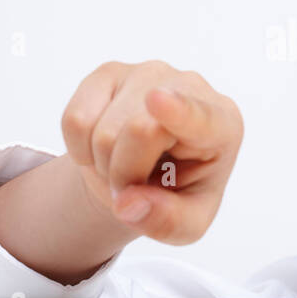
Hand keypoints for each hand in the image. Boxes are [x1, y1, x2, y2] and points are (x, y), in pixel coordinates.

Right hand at [61, 60, 243, 244]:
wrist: (150, 172)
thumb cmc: (179, 193)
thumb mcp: (188, 224)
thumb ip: (167, 221)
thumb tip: (127, 202)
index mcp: (222, 125)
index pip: (198, 116)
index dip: (177, 110)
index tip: (157, 100)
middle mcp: (189, 87)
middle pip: (136, 133)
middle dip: (125, 175)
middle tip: (136, 185)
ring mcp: (147, 73)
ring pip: (100, 129)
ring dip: (103, 164)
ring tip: (126, 164)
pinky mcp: (110, 72)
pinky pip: (74, 119)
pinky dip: (79, 149)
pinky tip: (105, 147)